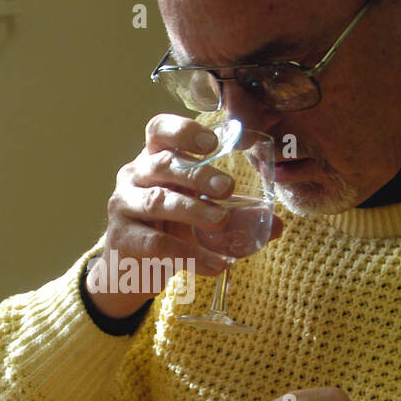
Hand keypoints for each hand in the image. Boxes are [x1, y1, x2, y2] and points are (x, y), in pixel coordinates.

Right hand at [90, 113, 283, 318]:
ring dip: (193, 210)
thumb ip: (234, 214)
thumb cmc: (168, 229)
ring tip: (221, 221)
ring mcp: (124, 206)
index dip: (184, 131)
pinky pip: (157, 244)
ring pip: (157, 201)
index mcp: (154, 159)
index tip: (213, 144)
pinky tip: (215, 264)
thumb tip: (278, 225)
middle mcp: (134, 176)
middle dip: (198, 174)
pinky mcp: (123, 239)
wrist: (130, 269)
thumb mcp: (197, 213)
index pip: (159, 130)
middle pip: (163, 164)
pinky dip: (189, 254)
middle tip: (229, 188)